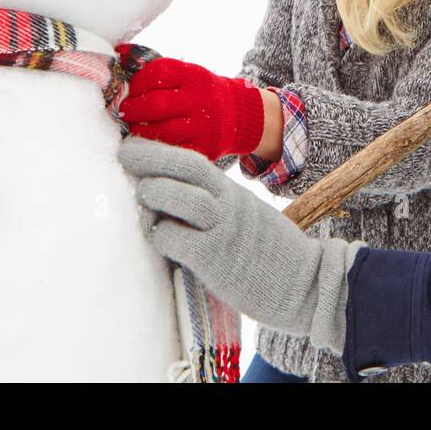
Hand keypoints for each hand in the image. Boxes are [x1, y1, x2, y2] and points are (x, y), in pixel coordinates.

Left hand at [117, 56, 265, 159]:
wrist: (239, 114)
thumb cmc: (202, 93)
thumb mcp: (188, 74)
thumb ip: (157, 69)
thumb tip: (119, 50)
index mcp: (195, 76)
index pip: (158, 74)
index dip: (137, 82)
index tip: (130, 90)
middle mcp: (201, 99)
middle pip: (157, 104)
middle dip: (133, 109)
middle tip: (125, 112)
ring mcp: (205, 126)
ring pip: (164, 131)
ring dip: (141, 131)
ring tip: (134, 128)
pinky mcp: (205, 148)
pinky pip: (175, 152)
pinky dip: (157, 149)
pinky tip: (149, 145)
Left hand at [118, 136, 364, 353]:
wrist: (306, 284)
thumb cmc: (271, 253)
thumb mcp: (248, 215)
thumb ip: (217, 204)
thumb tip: (175, 197)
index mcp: (233, 193)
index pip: (193, 160)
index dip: (161, 150)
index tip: (136, 146)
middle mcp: (228, 205)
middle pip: (185, 168)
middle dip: (149, 156)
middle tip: (124, 153)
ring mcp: (223, 231)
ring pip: (181, 198)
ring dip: (153, 193)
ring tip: (141, 197)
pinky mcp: (216, 261)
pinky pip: (179, 240)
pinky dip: (160, 234)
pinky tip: (158, 236)